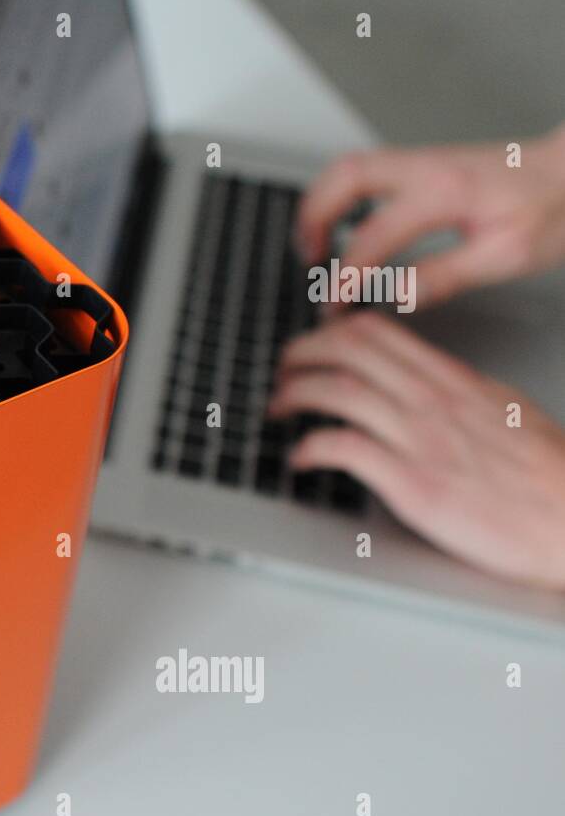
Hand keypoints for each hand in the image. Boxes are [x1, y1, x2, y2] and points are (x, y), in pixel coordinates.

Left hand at [269, 312, 564, 589]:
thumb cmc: (545, 475)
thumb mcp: (502, 410)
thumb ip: (455, 392)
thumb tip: (421, 380)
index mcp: (453, 380)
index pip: (378, 332)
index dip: (330, 331)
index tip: (310, 345)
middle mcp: (433, 401)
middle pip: (347, 350)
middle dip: (300, 354)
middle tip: (281, 371)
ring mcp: (421, 440)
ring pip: (337, 390)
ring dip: (294, 393)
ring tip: (278, 406)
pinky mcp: (412, 483)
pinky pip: (344, 449)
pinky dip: (310, 448)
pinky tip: (300, 458)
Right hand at [296, 127, 564, 308]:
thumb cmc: (554, 210)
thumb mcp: (507, 256)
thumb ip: (444, 276)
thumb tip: (393, 295)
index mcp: (445, 192)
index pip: (373, 237)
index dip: (346, 277)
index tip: (335, 304)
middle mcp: (426, 167)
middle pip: (342, 178)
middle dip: (313, 220)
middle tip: (309, 260)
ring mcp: (423, 160)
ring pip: (347, 168)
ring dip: (321, 203)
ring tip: (316, 243)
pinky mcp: (425, 164)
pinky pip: (364, 171)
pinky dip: (341, 196)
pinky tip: (345, 223)